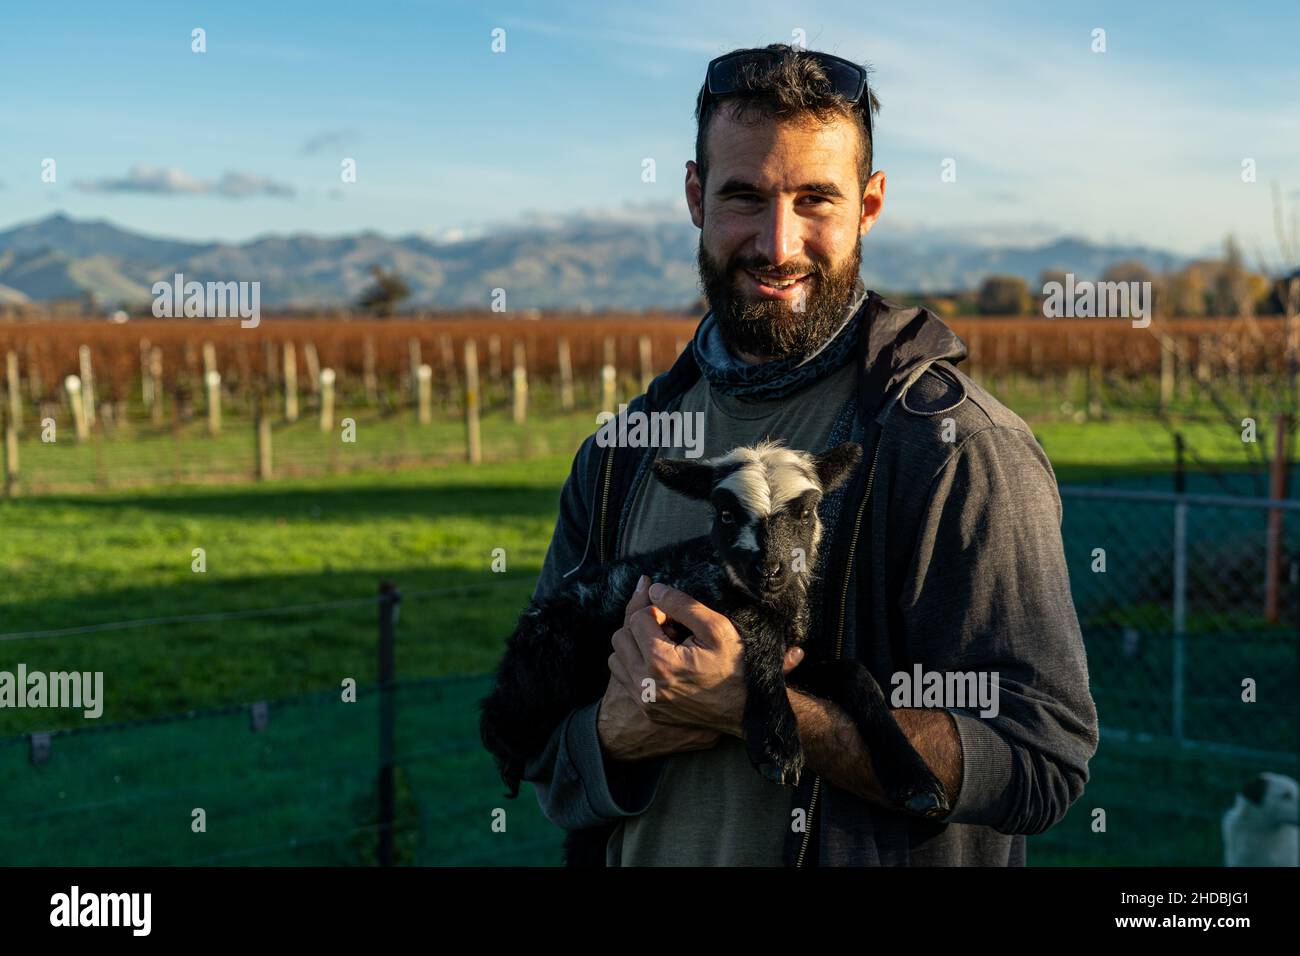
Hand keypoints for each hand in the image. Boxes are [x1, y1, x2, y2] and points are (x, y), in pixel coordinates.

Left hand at [609, 578, 803, 739]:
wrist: (747, 709)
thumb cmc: (735, 666)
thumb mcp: (716, 627)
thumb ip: (682, 604)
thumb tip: (652, 588)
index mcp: (660, 662)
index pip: (637, 618)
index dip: (657, 611)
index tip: (676, 618)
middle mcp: (646, 684)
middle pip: (620, 637)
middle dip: (641, 627)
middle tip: (669, 630)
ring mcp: (645, 701)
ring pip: (616, 658)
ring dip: (634, 646)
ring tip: (663, 646)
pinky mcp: (648, 711)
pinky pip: (625, 679)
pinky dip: (635, 666)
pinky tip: (661, 663)